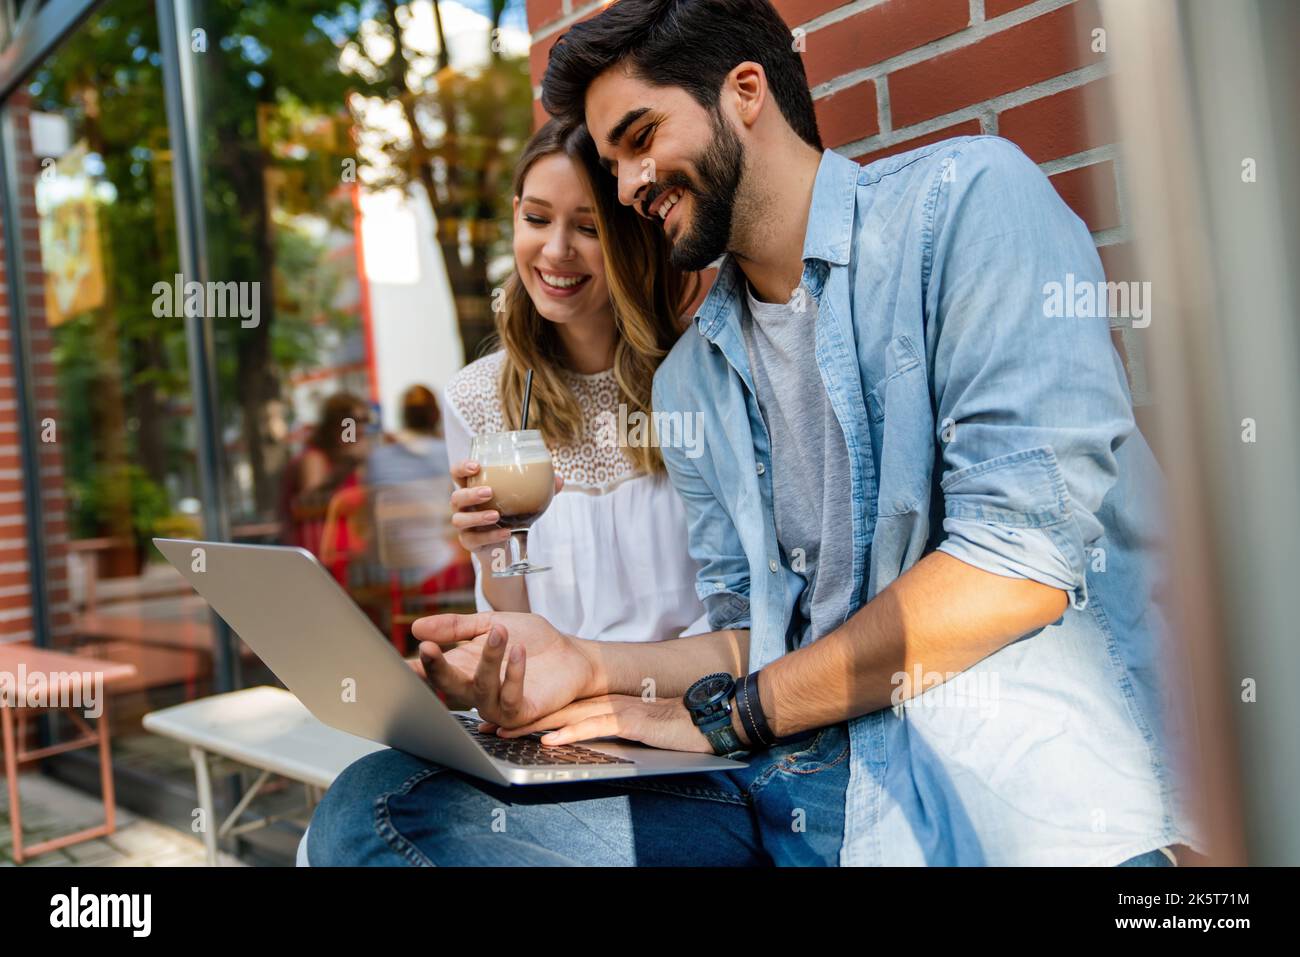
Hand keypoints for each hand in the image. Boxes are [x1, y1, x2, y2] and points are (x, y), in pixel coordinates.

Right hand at [412, 611, 596, 728]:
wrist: (570, 653)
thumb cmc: (531, 640)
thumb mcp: (490, 623)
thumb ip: (456, 627)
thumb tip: (416, 627)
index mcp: (464, 667)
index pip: (432, 670)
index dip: (413, 667)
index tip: (396, 658)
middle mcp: (475, 689)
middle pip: (446, 684)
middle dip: (435, 668)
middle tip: (427, 647)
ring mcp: (497, 704)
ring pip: (481, 688)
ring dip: (489, 660)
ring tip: (500, 631)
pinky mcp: (521, 713)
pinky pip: (511, 698)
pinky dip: (513, 674)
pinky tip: (519, 651)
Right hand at [449, 459, 563, 559]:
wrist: (507, 546)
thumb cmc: (512, 515)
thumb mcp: (525, 501)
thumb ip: (540, 489)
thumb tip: (558, 480)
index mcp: (473, 488)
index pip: (457, 474)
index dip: (462, 468)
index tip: (477, 466)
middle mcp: (463, 506)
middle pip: (456, 496)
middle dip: (470, 493)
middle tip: (489, 492)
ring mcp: (464, 525)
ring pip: (460, 519)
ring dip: (477, 516)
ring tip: (496, 515)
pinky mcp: (469, 542)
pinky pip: (474, 539)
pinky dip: (490, 536)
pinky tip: (506, 532)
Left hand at [482, 695, 712, 752]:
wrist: (704, 719)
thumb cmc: (669, 727)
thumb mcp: (629, 726)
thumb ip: (603, 727)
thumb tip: (570, 738)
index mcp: (601, 702)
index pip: (556, 706)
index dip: (525, 712)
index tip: (497, 720)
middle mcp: (603, 701)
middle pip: (553, 707)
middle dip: (517, 715)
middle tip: (487, 724)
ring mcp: (616, 709)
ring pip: (567, 715)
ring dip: (534, 724)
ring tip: (506, 731)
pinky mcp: (630, 721)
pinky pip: (595, 726)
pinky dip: (571, 733)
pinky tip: (551, 740)